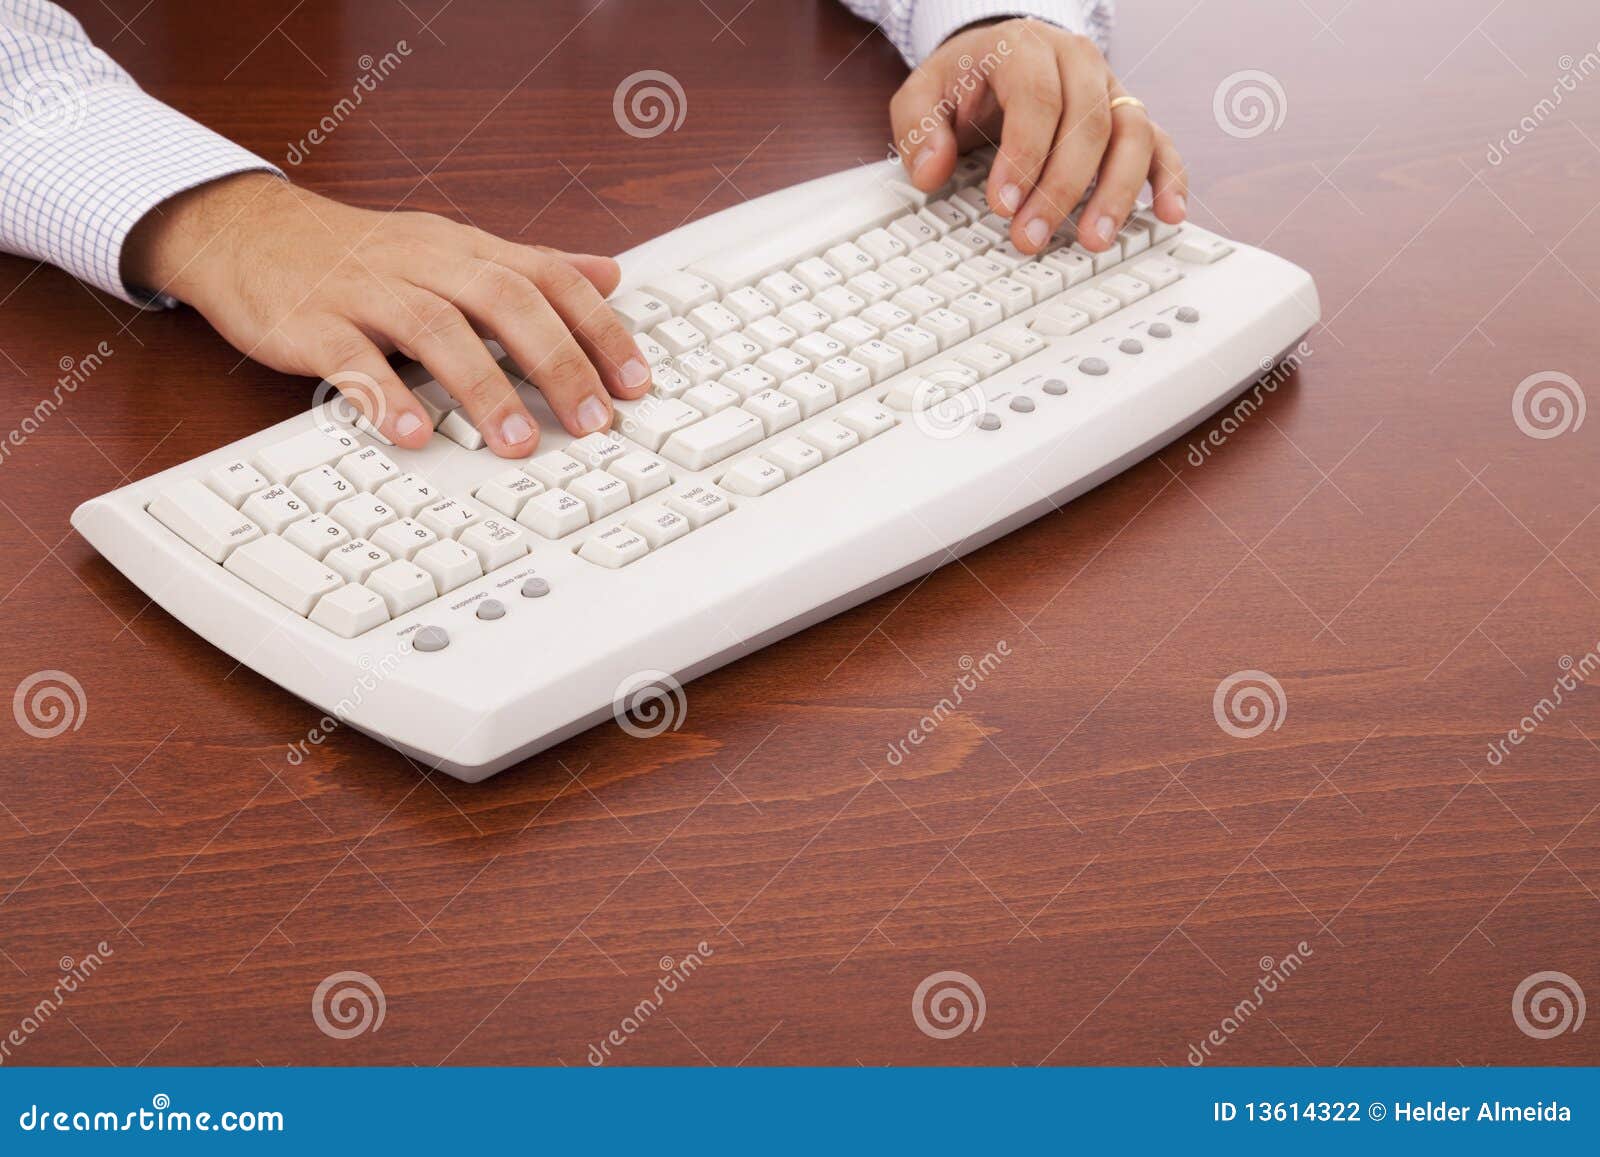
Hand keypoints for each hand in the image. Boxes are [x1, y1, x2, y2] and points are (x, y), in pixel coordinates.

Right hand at [122, 172, 649, 456]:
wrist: (249, 232)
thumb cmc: (365, 253)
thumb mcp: (455, 248)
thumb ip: (532, 264)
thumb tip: (610, 273)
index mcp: (465, 249)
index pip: (549, 278)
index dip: (598, 328)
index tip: (635, 384)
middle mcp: (424, 264)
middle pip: (504, 301)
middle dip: (556, 363)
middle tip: (591, 423)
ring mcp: (366, 291)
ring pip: (435, 330)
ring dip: (482, 389)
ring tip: (515, 444)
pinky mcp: (312, 323)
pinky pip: (352, 360)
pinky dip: (384, 397)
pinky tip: (411, 435)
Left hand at [890, 18, 1186, 255]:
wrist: (999, 60)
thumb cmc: (965, 81)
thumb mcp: (924, 95)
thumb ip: (919, 128)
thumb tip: (931, 171)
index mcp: (1025, 47)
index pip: (1036, 98)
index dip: (1023, 154)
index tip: (1003, 204)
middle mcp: (1078, 61)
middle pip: (1087, 122)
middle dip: (1061, 187)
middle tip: (1032, 236)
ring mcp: (1110, 89)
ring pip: (1131, 134)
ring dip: (1116, 192)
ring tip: (1094, 239)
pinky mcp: (1130, 118)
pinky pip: (1160, 144)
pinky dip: (1168, 179)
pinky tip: (1167, 214)